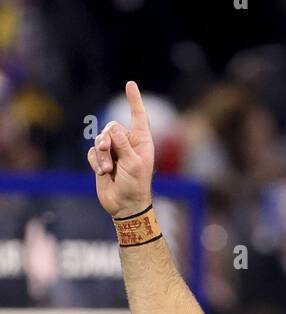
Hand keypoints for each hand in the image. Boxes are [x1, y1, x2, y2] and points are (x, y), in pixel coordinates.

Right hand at [87, 80, 154, 218]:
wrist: (124, 206)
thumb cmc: (135, 185)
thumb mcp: (132, 162)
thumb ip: (121, 142)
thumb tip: (110, 129)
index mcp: (141, 141)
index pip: (138, 116)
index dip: (134, 100)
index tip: (130, 84)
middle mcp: (128, 143)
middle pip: (111, 127)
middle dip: (107, 139)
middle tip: (107, 151)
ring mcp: (114, 152)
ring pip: (100, 139)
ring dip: (101, 155)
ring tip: (106, 170)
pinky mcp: (102, 160)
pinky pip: (93, 152)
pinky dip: (95, 162)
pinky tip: (101, 173)